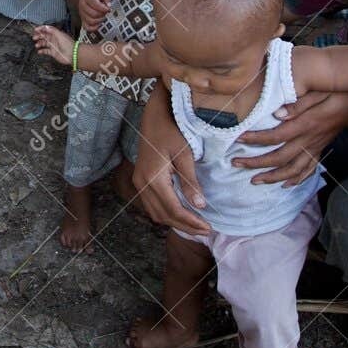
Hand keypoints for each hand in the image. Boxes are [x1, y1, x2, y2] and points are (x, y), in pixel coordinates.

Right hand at [32, 25, 74, 64]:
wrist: (73, 54)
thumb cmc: (69, 45)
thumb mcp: (60, 35)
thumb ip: (53, 30)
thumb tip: (46, 27)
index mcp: (56, 34)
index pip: (47, 30)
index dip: (41, 29)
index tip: (36, 29)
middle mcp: (54, 39)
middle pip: (44, 36)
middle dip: (39, 36)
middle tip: (34, 37)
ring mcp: (53, 46)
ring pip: (44, 43)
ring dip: (39, 43)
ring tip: (37, 45)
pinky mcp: (53, 52)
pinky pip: (45, 51)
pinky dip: (41, 51)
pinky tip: (39, 51)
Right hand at [77, 0, 112, 31]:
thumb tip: (109, 5)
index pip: (95, 5)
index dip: (104, 8)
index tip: (109, 8)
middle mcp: (82, 5)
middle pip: (94, 14)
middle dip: (103, 14)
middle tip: (106, 12)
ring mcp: (82, 13)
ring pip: (91, 21)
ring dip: (100, 20)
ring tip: (103, 16)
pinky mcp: (82, 20)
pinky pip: (87, 27)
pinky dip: (94, 28)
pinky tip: (99, 24)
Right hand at [132, 85, 211, 234]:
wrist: (153, 117)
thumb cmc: (171, 131)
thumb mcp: (184, 155)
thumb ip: (190, 182)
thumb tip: (200, 206)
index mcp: (153, 179)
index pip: (173, 210)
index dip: (191, 222)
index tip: (208, 227)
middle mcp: (142, 184)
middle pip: (163, 216)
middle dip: (185, 226)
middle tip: (206, 231)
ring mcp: (139, 183)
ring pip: (156, 213)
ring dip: (175, 222)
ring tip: (195, 225)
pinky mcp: (140, 180)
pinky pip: (152, 205)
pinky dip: (167, 214)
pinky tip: (181, 213)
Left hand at [236, 89, 347, 185]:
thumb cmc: (335, 95)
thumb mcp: (317, 93)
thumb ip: (298, 104)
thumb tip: (276, 114)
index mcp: (305, 125)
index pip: (276, 136)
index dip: (256, 139)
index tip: (239, 139)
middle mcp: (308, 141)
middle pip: (279, 158)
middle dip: (256, 163)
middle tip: (236, 164)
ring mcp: (314, 148)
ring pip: (292, 170)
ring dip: (272, 177)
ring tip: (255, 181)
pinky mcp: (319, 150)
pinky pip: (308, 170)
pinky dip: (296, 179)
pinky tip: (285, 184)